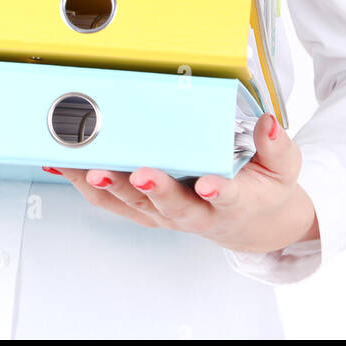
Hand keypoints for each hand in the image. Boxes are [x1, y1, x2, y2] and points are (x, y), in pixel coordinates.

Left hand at [47, 113, 319, 254]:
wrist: (249, 221)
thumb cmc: (262, 188)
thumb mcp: (284, 168)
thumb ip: (277, 147)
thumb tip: (269, 123)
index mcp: (233, 202)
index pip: (226, 199)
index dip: (218, 193)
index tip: (210, 186)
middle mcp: (195, 213)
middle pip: (171, 205)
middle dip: (152, 189)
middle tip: (138, 174)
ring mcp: (165, 213)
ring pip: (133, 203)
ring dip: (109, 185)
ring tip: (86, 165)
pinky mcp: (143, 209)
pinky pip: (110, 199)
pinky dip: (85, 182)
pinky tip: (62, 163)